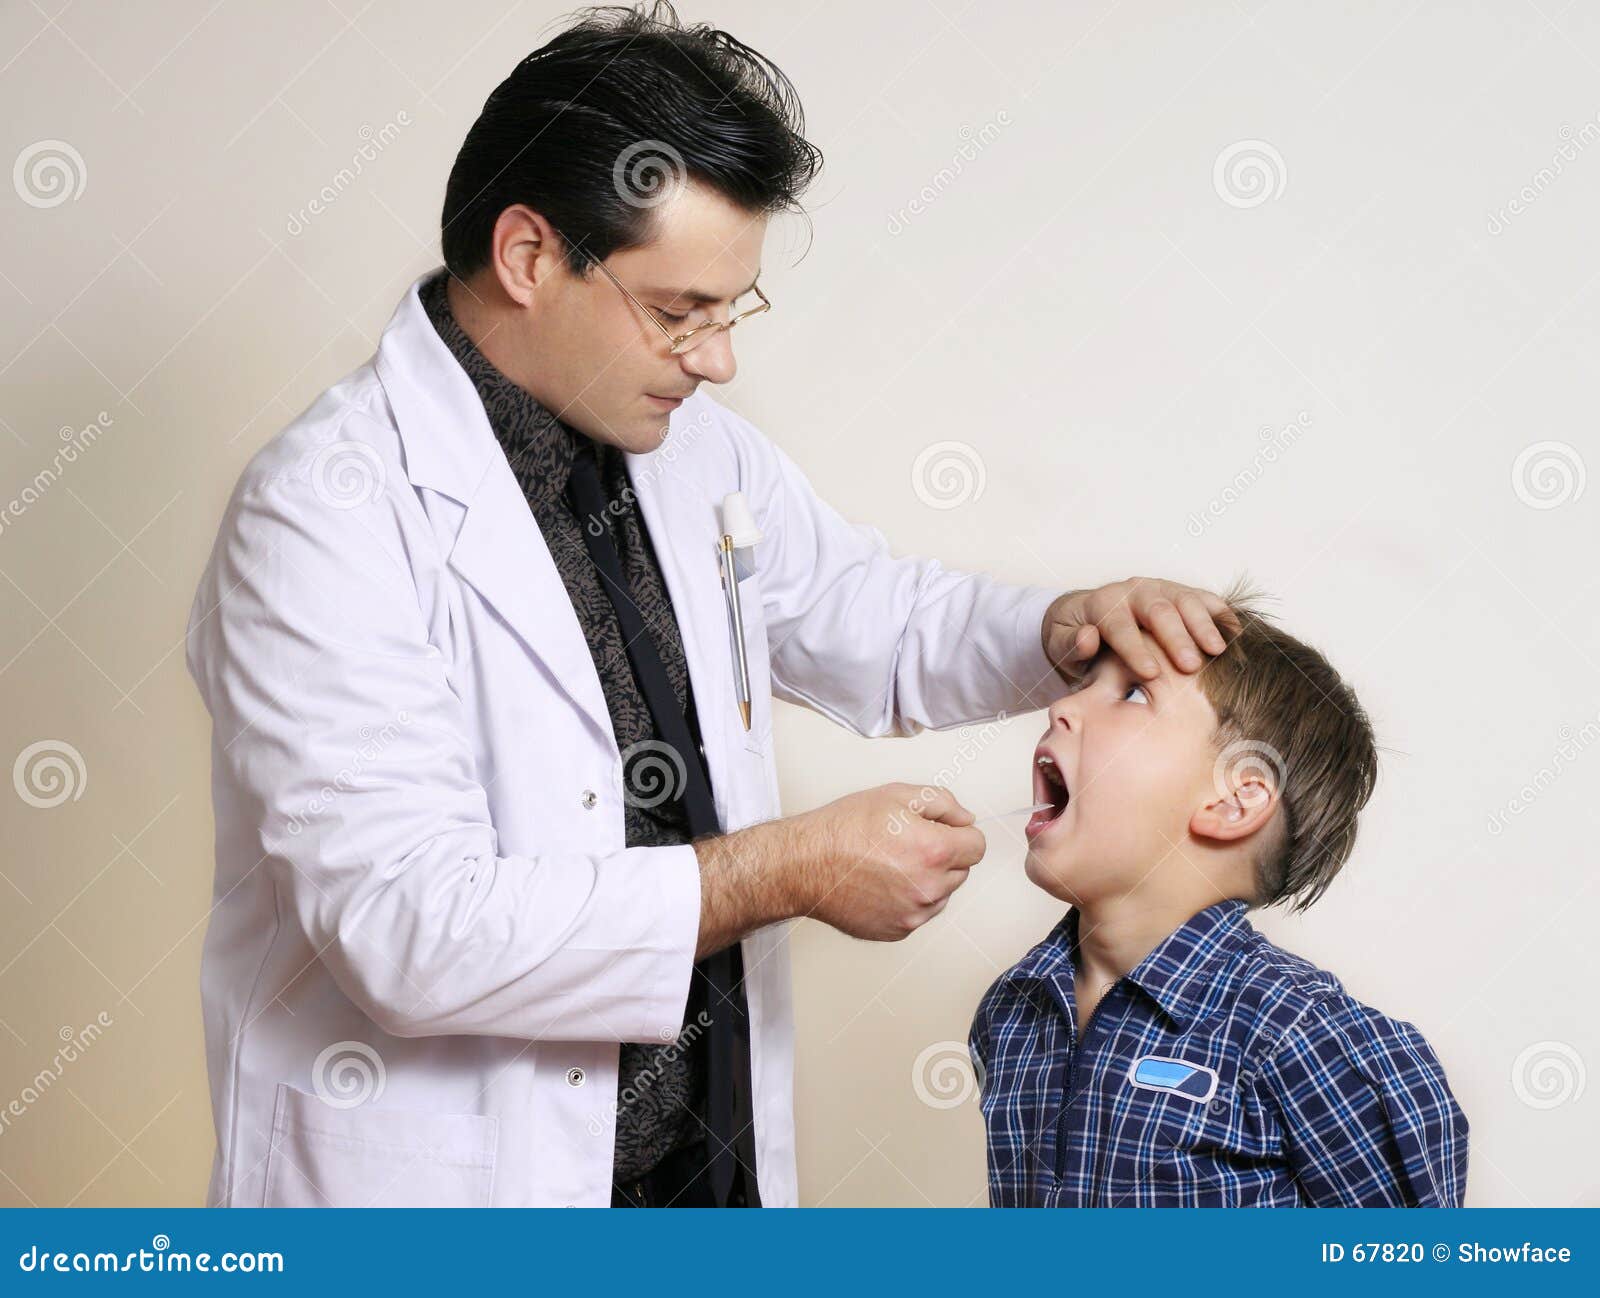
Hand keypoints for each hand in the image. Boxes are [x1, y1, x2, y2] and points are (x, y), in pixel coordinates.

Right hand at [799, 783, 984, 941]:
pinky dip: (908, 898)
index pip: (978, 846)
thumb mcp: (896, 795)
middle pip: (961, 870)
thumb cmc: (843, 830)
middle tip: (906, 842)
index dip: (960, 832)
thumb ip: (942, 803)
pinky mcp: (898, 930)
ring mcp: (914, 914)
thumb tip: (965, 818)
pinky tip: (881, 882)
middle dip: (943, 855)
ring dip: (927, 878)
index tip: (942, 830)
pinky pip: (919, 912)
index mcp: (934, 851)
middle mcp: (929, 888)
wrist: (804, 865)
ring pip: (941, 893)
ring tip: (890, 863)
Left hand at [1042, 577, 1237, 680]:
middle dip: (1175, 638)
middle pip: (1158, 610)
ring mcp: (1162, 589)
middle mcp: (1135, 591)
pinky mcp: (1183, 594)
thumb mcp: (1062, 644)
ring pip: (1185, 601)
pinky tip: (1236, 637)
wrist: (1089, 617)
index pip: (1120, 626)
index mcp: (1104, 605)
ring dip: (1203, 626)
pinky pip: (1207, 600)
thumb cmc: (1077, 639)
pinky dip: (1222, 616)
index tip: (1150, 674)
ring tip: (1218, 651)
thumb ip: (1072, 644)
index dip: (1135, 649)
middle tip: (1190, 667)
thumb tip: (1088, 638)